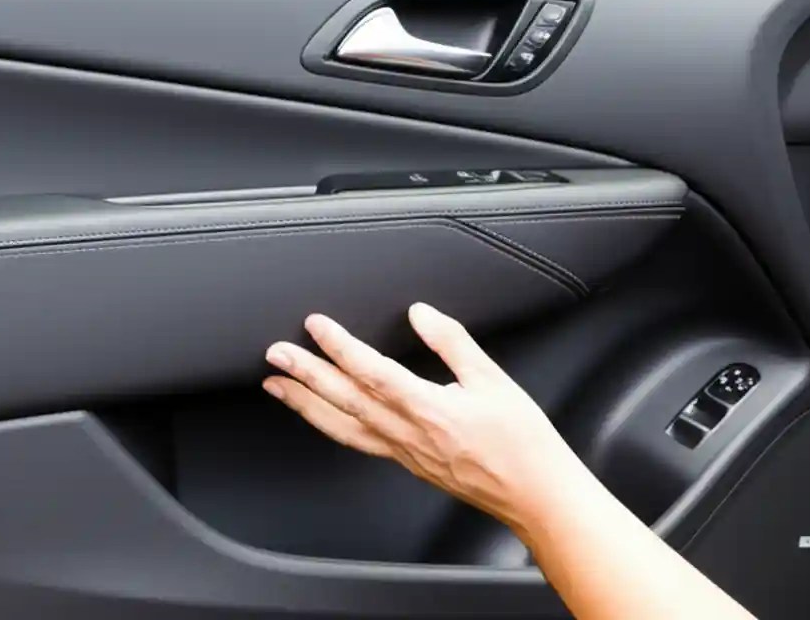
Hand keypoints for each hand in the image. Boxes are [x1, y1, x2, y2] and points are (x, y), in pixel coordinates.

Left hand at [263, 303, 585, 533]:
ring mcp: (404, 454)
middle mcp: (408, 435)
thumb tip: (420, 313)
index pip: (372, 373)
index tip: (316, 324)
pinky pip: (357, 443)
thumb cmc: (522, 443)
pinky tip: (318, 416)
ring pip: (342, 427)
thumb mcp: (494, 380)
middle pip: (345, 402)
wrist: (535, 497)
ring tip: (277, 386)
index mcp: (429, 410)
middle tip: (275, 355)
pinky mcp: (407, 465)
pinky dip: (330, 426)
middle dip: (305, 376)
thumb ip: (453, 343)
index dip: (340, 346)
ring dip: (305, 405)